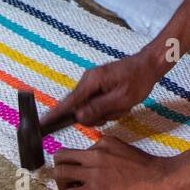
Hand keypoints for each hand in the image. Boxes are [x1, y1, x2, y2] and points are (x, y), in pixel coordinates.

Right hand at [41, 52, 161, 127]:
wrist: (149, 65)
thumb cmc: (138, 80)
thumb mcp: (122, 98)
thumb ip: (99, 108)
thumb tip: (78, 117)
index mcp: (91, 82)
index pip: (68, 102)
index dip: (55, 115)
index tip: (40, 124)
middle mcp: (88, 81)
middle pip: (80, 109)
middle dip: (98, 115)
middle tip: (117, 110)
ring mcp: (92, 84)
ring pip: (91, 109)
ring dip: (107, 112)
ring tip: (123, 105)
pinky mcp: (98, 87)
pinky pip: (97, 104)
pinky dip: (110, 107)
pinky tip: (122, 103)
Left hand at [53, 136, 173, 189]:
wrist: (162, 180)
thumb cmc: (149, 169)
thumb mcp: (124, 150)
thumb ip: (108, 154)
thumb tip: (96, 168)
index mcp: (103, 143)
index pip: (78, 151)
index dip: (76, 164)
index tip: (81, 174)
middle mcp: (95, 153)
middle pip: (61, 157)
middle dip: (61, 171)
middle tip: (69, 183)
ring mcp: (94, 171)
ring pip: (60, 174)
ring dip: (61, 186)